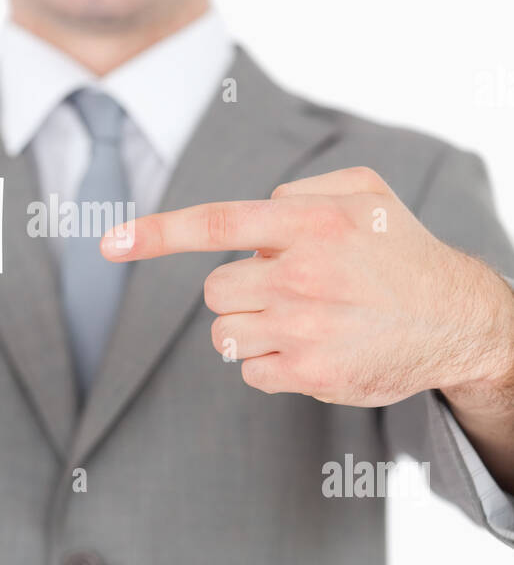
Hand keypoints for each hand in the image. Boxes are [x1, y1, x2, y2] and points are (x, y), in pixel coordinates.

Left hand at [101, 166, 513, 405]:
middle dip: (241, 288)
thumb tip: (258, 211)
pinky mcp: (309, 376)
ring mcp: (304, 330)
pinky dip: (269, 363)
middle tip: (289, 287)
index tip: (107, 243)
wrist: (456, 321)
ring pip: (225, 333)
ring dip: (251, 326)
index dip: (156, 234)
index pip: (217, 225)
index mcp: (312, 224)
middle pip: (216, 288)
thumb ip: (302, 189)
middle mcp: (303, 275)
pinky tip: (312, 348)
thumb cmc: (402, 253)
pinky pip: (249, 371)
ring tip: (303, 319)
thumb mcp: (366, 194)